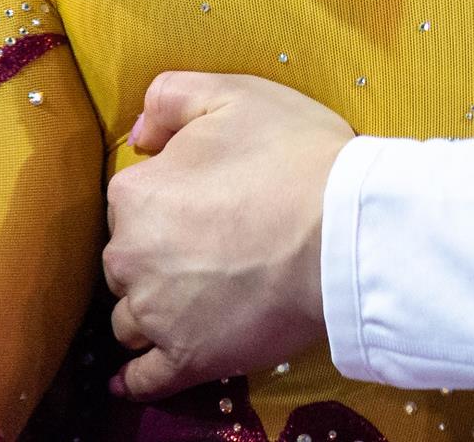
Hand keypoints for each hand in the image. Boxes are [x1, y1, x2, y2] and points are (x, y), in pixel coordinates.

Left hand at [102, 72, 354, 400]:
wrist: (346, 230)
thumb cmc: (296, 157)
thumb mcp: (236, 95)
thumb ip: (171, 97)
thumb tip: (138, 134)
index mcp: (135, 194)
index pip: (132, 198)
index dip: (170, 193)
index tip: (209, 195)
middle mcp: (130, 257)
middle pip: (127, 258)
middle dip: (157, 252)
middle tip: (212, 243)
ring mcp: (157, 314)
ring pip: (132, 315)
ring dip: (152, 307)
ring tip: (193, 299)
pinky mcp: (188, 358)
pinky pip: (144, 378)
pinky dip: (137, 376)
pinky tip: (134, 375)